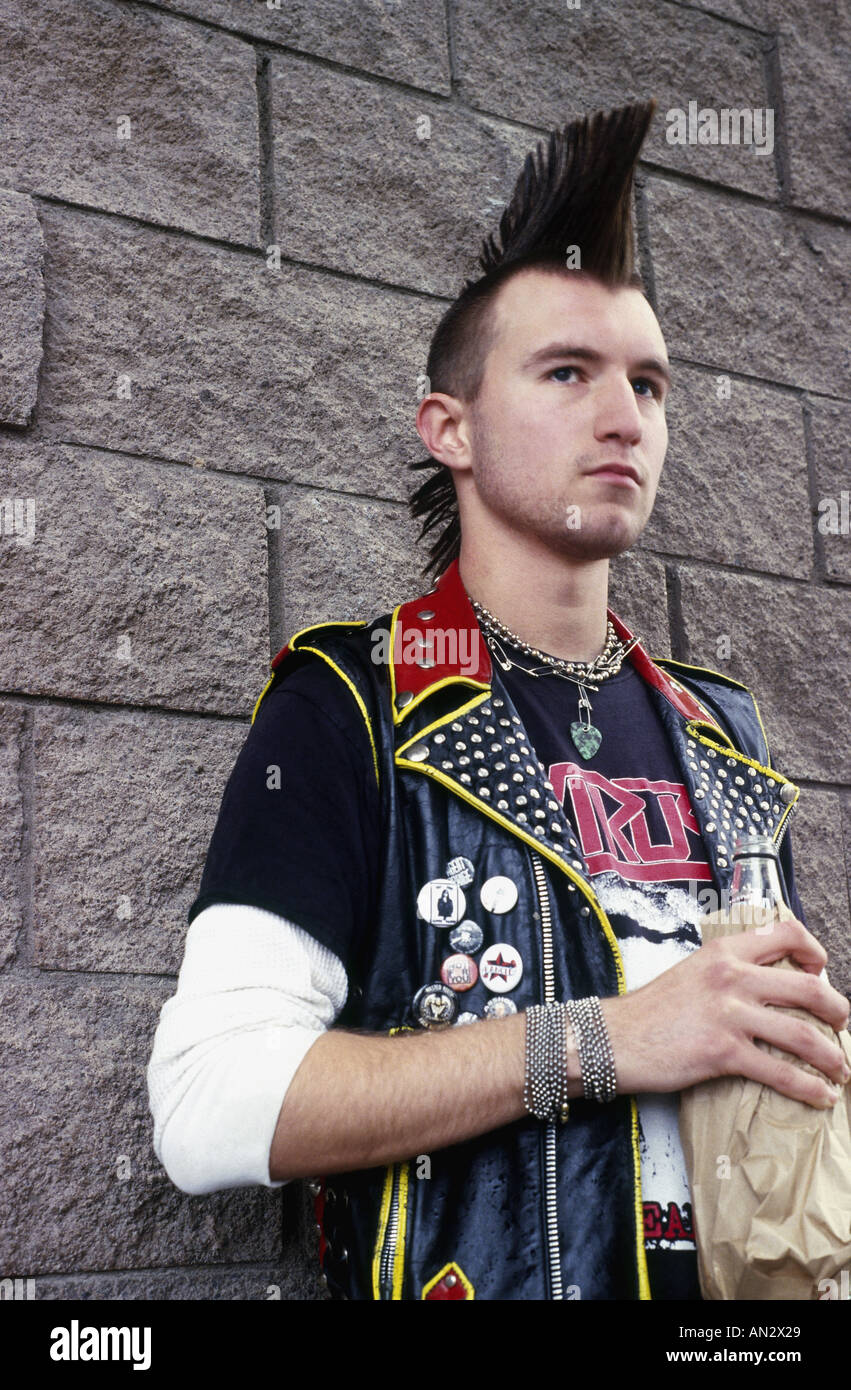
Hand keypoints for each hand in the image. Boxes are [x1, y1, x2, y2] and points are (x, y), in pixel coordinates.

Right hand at [600, 915, 850, 1106]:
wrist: (615, 1038)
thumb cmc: (650, 1011)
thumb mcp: (691, 972)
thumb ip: (727, 973)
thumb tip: (764, 987)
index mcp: (724, 952)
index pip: (785, 933)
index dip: (813, 950)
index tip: (820, 969)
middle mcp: (732, 977)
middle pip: (807, 987)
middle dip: (837, 1009)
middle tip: (843, 1023)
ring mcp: (729, 1014)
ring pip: (803, 1034)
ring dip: (832, 1055)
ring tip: (841, 1068)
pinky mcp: (724, 1052)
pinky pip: (781, 1071)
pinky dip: (809, 1087)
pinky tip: (821, 1096)